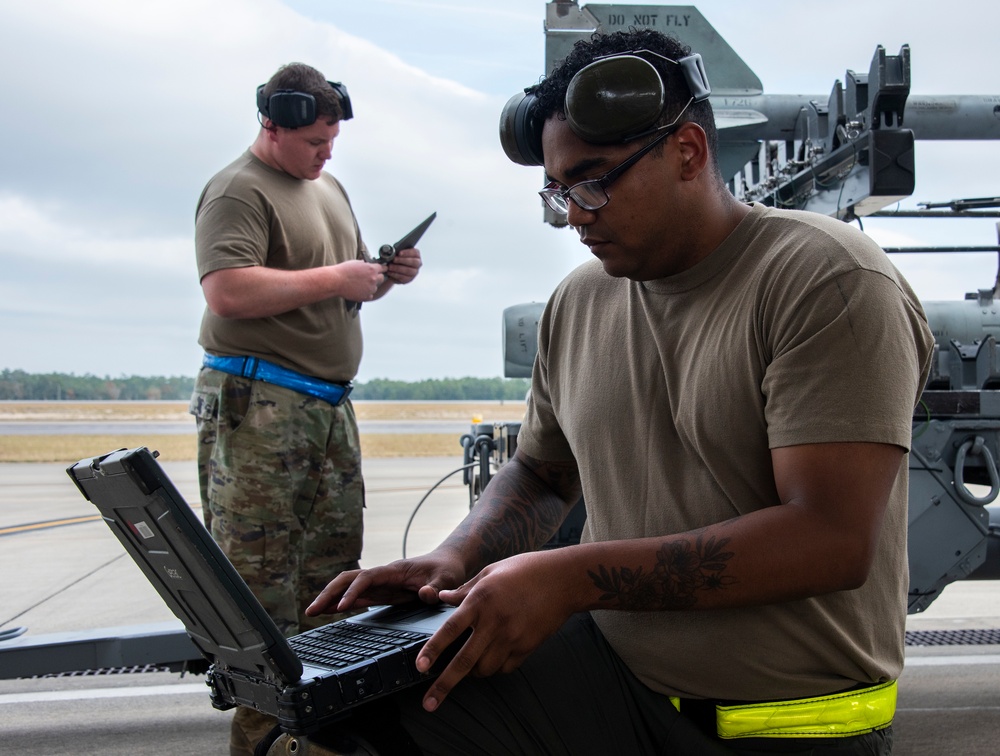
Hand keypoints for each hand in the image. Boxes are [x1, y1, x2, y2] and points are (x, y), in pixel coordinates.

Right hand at [306, 550, 467, 615]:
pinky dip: (342, 603)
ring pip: (349, 587)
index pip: (367, 578)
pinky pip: (358, 596)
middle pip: (349, 579)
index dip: (354, 591)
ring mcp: (381, 584)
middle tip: (312, 610)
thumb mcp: (447, 579)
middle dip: (330, 592)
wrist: (448, 564)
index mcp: (395, 570)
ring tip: (313, 612)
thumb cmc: (447, 570)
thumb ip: (437, 588)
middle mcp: (383, 575)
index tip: (344, 606)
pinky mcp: (383, 592)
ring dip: (331, 598)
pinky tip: (330, 611)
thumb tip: (425, 594)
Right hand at [336, 260, 386, 300]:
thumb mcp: (356, 262)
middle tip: (369, 277)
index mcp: (372, 269)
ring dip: (371, 286)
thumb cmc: (344, 271)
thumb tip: (368, 265)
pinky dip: (366, 293)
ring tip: (361, 284)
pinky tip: (359, 290)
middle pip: (381, 278)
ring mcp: (370, 289)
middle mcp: (373, 279)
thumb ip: (365, 265)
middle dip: (377, 277)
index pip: (383, 268)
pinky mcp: (366, 296)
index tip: (381, 269)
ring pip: (375, 287)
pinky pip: (370, 295)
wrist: (336, 281)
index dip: (382, 268)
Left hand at [385, 247, 421, 284]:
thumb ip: (397, 251)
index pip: (415, 253)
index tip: (399, 253)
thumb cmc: (397, 258)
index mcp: (416, 255)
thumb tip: (392, 252)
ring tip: (390, 266)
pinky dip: (395, 274)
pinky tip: (390, 272)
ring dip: (398, 268)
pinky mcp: (409, 279)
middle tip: (394, 259)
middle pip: (414, 262)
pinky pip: (403, 278)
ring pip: (408, 271)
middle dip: (402, 260)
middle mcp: (418, 264)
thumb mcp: (398, 253)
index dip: (407, 253)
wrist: (394, 269)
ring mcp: (414, 272)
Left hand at [414, 550, 575, 711]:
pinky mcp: (526, 647)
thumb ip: (464, 589)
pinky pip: (504, 668)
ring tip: (466, 667)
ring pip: (484, 669)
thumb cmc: (526, 570)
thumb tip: (442, 598)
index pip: (450, 630)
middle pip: (464, 661)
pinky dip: (494, 667)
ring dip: (471, 673)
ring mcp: (512, 638)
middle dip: (444, 685)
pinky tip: (492, 657)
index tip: (420, 667)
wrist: (563, 580)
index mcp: (481, 600)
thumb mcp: (490, 572)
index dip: (433, 650)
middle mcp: (494, 623)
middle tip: (429, 703)